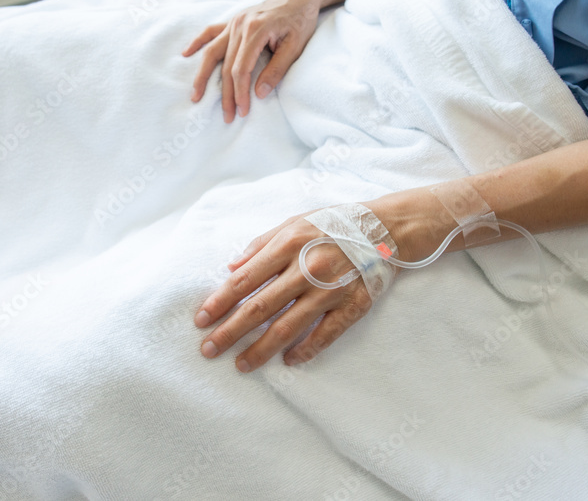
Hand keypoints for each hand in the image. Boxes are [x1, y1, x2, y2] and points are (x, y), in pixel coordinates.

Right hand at [182, 0, 320, 122]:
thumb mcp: (295, 47)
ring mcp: (234, 21)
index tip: (242, 110)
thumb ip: (276, 70)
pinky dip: (197, 42)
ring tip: (196, 94)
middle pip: (226, 65)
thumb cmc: (300, 20)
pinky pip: (210, 32)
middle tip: (228, 116)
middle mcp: (239, 25)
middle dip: (226, 93)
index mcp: (255, 30)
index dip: (240, 92)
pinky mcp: (233, 20)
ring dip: (203, 75)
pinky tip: (186, 54)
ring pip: (212, 51)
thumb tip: (259, 94)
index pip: (240, 69)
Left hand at [194, 211, 374, 371]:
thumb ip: (261, 245)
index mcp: (288, 245)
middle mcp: (307, 269)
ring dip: (261, 349)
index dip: (219, 302)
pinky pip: (325, 335)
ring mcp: (331, 290)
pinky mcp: (353, 306)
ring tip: (241, 365)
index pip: (244, 280)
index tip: (201, 320)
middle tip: (209, 350)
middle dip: (230, 331)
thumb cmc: (334, 224)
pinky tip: (287, 361)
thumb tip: (231, 268)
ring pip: (288, 327)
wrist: (386, 229)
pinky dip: (305, 350)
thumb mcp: (294, 222)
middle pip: (260, 307)